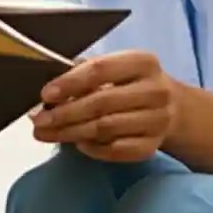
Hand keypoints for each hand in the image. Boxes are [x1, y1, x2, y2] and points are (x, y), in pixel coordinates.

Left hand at [30, 50, 179, 161]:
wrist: (173, 108)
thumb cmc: (132, 83)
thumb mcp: (116, 68)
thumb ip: (84, 74)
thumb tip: (47, 95)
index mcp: (142, 62)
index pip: (100, 70)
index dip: (70, 82)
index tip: (45, 94)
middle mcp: (155, 90)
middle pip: (101, 103)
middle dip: (64, 113)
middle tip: (38, 121)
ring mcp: (157, 120)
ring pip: (106, 129)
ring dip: (71, 132)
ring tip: (47, 133)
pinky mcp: (153, 146)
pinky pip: (116, 150)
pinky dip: (93, 149)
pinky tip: (77, 143)